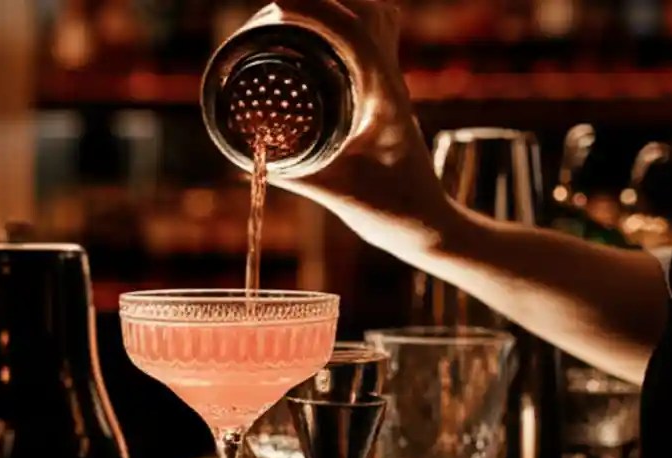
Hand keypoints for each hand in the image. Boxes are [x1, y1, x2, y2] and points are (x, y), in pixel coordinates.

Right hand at [262, 1, 455, 245]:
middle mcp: (392, 82)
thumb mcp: (337, 193)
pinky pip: (370, 38)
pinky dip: (341, 26)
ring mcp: (393, 82)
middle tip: (275, 13)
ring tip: (290, 18)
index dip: (315, 9)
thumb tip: (244, 160)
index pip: (355, 34)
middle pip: (367, 11)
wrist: (427, 223)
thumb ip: (293, 174)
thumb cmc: (391, 212)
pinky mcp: (386, 89)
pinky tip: (311, 40)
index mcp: (385, 100)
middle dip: (320, 2)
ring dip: (334, 9)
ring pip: (374, 18)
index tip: (276, 5)